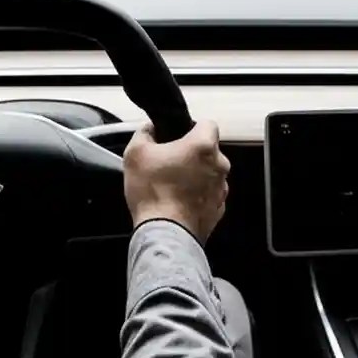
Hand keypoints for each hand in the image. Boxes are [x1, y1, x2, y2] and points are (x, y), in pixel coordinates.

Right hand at [123, 120, 229, 242]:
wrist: (165, 233)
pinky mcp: (219, 208)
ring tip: (172, 185)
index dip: (191, 128)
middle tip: (169, 163)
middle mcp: (219, 165)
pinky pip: (209, 194)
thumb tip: (149, 130)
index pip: (207, 124)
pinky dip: (198, 195)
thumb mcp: (135, 154)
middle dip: (191, 155)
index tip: (178, 137)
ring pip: (210, 173)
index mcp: (203, 146)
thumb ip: (144, 133)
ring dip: (195, 176)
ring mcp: (221, 188)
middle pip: (209, 151)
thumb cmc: (153, 192)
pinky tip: (179, 201)